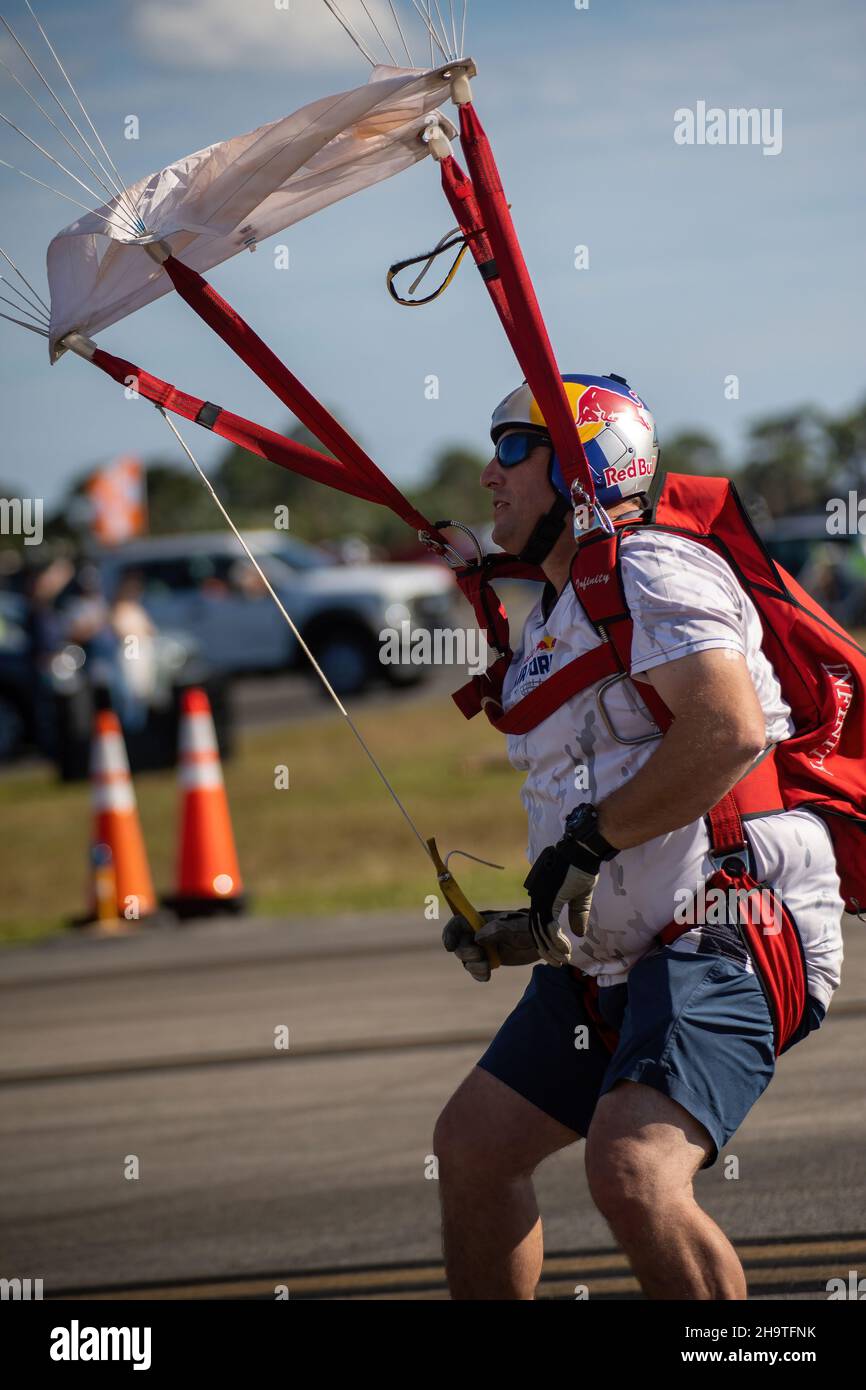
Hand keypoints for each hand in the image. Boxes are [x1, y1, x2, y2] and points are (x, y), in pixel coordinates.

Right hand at [442, 909, 542, 982]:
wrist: (542, 943)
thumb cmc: (528, 928)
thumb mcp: (515, 927)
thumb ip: (497, 929)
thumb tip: (478, 937)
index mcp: (481, 920)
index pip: (457, 924)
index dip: (449, 934)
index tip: (449, 946)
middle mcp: (478, 934)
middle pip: (459, 944)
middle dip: (465, 952)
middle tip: (479, 955)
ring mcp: (483, 948)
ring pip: (467, 960)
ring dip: (473, 966)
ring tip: (487, 969)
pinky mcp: (490, 961)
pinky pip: (476, 970)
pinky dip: (478, 974)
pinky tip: (487, 976)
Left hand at [523, 841, 599, 960]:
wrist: (584, 853)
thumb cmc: (583, 869)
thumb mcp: (581, 897)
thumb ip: (577, 915)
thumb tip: (578, 935)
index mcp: (542, 897)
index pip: (538, 924)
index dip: (546, 941)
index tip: (556, 955)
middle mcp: (537, 898)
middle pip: (535, 931)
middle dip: (546, 950)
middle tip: (557, 964)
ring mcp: (541, 898)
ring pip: (541, 932)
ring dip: (552, 949)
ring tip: (563, 960)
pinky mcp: (549, 899)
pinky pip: (549, 926)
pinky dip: (557, 940)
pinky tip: (566, 949)